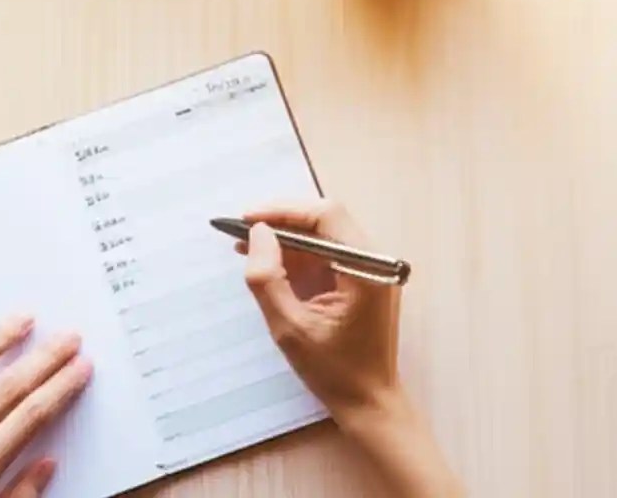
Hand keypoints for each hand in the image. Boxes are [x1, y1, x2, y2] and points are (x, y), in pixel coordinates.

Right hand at [240, 200, 462, 497]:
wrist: (369, 404)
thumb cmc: (333, 372)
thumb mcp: (289, 328)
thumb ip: (268, 278)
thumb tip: (257, 234)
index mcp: (366, 269)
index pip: (325, 216)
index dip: (283, 211)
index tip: (247, 220)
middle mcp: (374, 261)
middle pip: (326, 220)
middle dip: (281, 223)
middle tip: (243, 232)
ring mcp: (370, 270)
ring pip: (324, 236)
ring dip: (287, 239)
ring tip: (246, 246)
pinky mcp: (361, 281)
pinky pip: (327, 255)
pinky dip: (298, 256)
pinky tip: (269, 263)